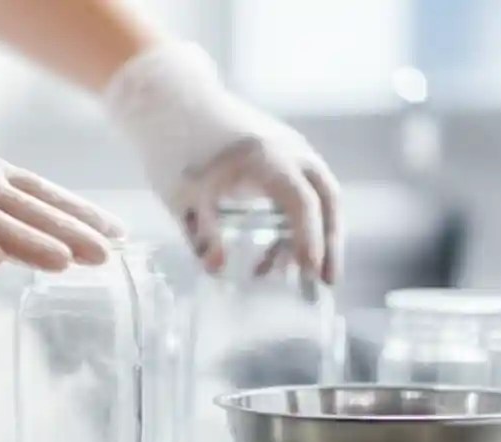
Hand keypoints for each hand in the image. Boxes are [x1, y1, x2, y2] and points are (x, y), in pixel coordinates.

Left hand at [104, 43, 340, 281]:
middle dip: (329, 242)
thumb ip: (202, 235)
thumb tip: (218, 272)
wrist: (171, 101)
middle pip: (325, 199)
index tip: (311, 273)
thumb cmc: (175, 147)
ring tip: (297, 277)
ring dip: (312, 236)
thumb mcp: (182, 197)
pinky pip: (300, 190)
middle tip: (328, 282)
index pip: (302, 203)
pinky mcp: (279, 153)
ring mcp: (288, 148)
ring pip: (316, 196)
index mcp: (267, 158)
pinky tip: (269, 256)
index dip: (310, 241)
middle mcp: (289, 150)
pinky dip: (294, 223)